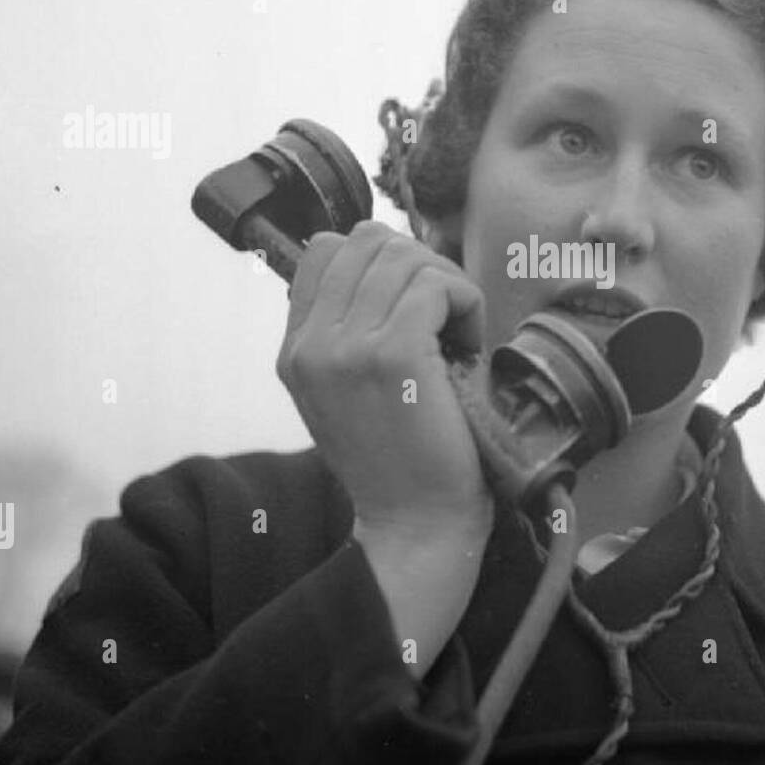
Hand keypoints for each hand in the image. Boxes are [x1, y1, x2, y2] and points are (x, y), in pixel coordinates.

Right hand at [276, 223, 493, 539]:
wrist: (417, 524)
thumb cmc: (403, 459)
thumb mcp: (348, 392)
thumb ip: (346, 332)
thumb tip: (390, 262)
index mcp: (295, 350)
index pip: (326, 250)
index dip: (381, 260)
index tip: (413, 303)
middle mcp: (311, 345)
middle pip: (368, 240)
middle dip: (420, 265)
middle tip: (444, 317)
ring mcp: (346, 348)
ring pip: (405, 257)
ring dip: (447, 285)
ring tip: (456, 335)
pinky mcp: (392, 355)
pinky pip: (436, 284)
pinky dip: (466, 302)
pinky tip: (469, 345)